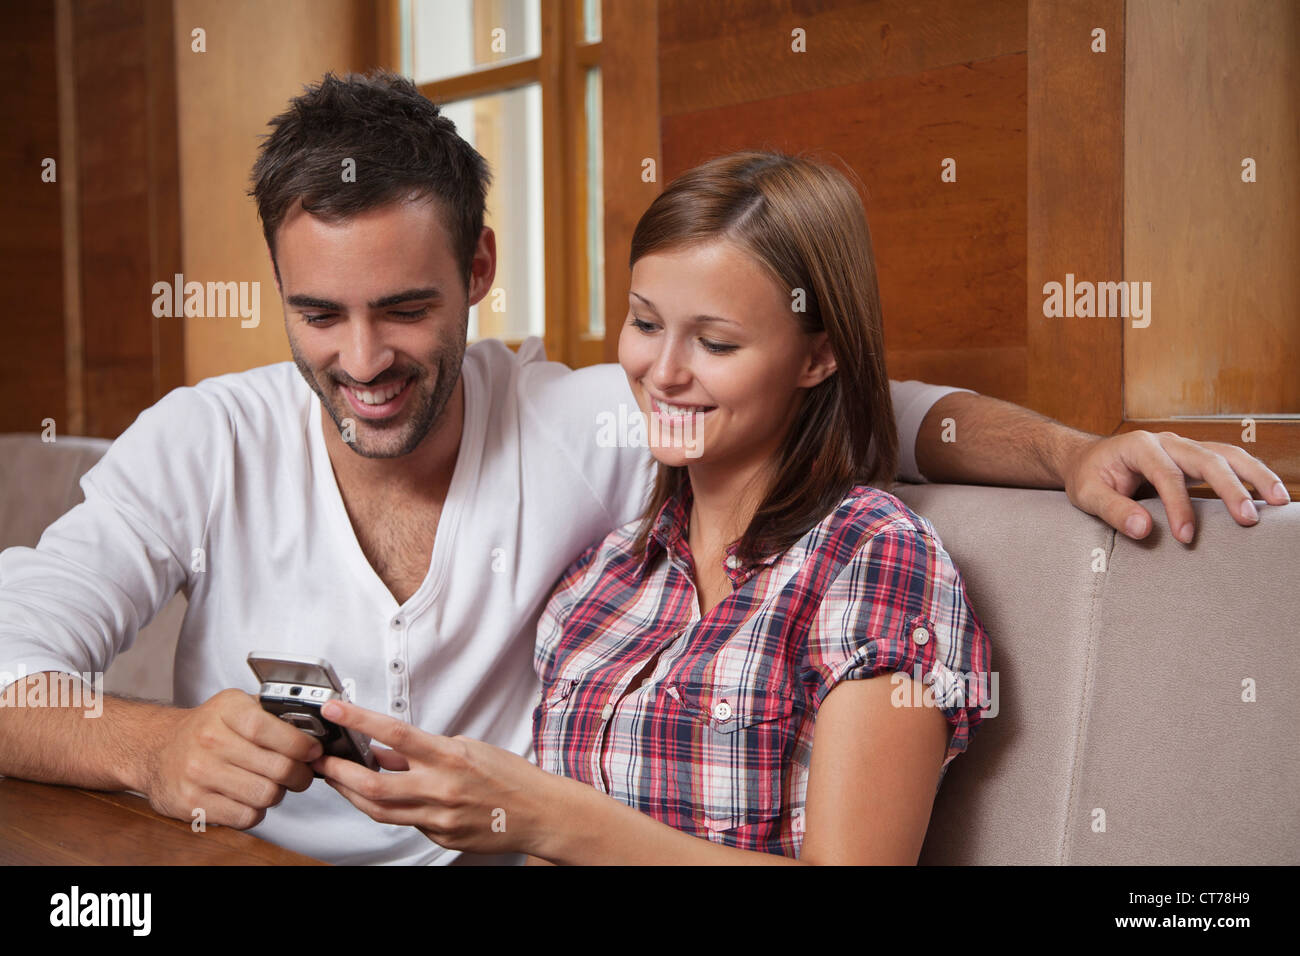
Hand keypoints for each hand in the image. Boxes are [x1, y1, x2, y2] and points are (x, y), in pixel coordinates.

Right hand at [142, 688, 320, 828]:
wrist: (155, 749)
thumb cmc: (205, 729)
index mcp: (226, 709)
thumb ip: (271, 714)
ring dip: (277, 793)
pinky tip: (249, 798)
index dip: (301, 744)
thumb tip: (314, 728)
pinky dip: (256, 811)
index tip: (312, 751)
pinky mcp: (192, 803)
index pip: (271, 729)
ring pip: (266, 794)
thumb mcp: (234, 706)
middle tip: (300, 773)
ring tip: (272, 785)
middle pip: (277, 767)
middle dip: (299, 774)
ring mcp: (198, 773)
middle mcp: (210, 739)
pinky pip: (245, 816)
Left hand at [312, 699, 551, 854]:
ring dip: (351, 793)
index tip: (335, 709)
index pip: (395, 734)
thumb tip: (385, 751)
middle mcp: (440, 788)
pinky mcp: (439, 838)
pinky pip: (404, 823)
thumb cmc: (508, 776)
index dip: (359, 720)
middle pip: (373, 784)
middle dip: (338, 772)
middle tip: (320, 760)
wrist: (539, 813)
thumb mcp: (467, 748)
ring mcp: (438, 818)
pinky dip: (389, 809)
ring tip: (338, 779)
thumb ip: (424, 752)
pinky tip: (385, 798)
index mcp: (449, 756)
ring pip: (378, 809)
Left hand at [1062, 430, 1289, 542]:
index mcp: (1138, 446)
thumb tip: (1144, 529)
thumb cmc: (1088, 477)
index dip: (1178, 506)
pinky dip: (1251, 476)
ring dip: (1255, 475)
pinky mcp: (1194, 459)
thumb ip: (1113, 510)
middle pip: (1207, 458)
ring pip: (1227, 454)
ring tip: (1280, 501)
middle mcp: (1167, 441)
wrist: (1087, 459)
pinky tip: (1269, 496)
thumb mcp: (1087, 494)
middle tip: (1248, 519)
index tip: (1185, 537)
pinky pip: (1228, 463)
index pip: (1166, 475)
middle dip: (1230, 488)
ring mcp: (1183, 447)